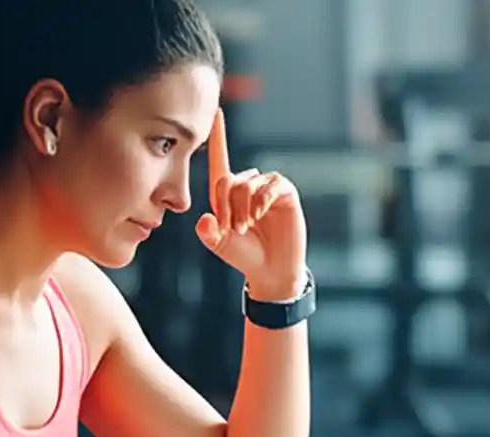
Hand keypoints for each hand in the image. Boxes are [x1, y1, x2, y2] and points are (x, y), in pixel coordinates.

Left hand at [195, 108, 306, 299]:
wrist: (270, 270)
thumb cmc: (245, 255)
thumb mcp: (220, 244)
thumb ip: (208, 233)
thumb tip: (205, 220)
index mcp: (228, 194)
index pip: (221, 160)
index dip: (218, 137)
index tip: (216, 112)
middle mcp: (247, 186)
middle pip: (228, 180)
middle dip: (226, 205)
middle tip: (232, 229)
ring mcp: (267, 188)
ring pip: (247, 184)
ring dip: (243, 207)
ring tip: (246, 227)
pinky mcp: (285, 193)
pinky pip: (270, 185)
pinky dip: (261, 199)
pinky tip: (260, 215)